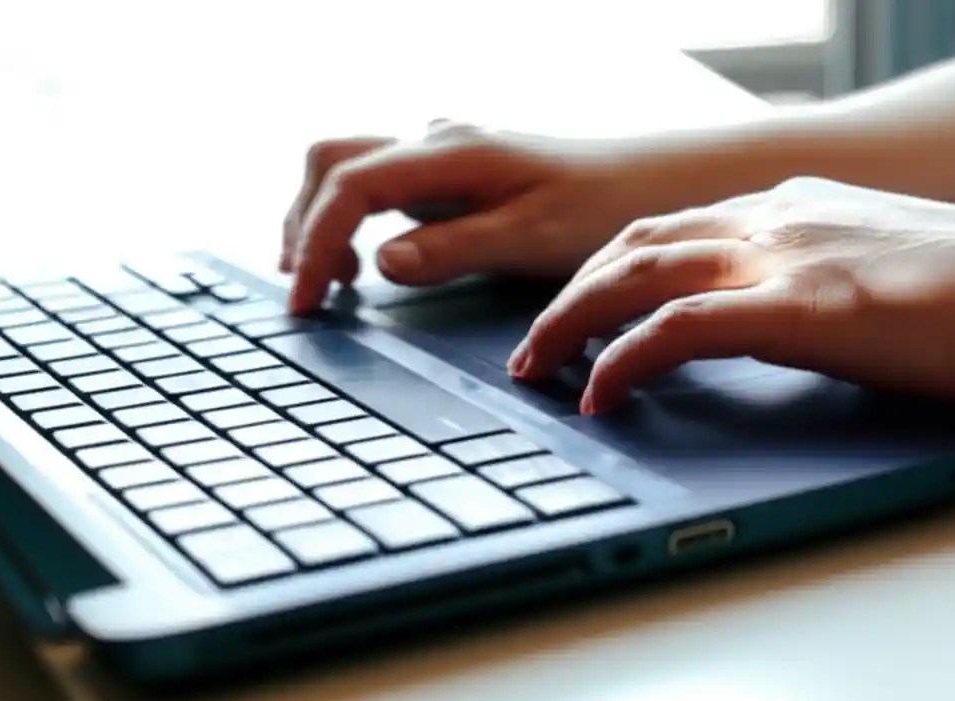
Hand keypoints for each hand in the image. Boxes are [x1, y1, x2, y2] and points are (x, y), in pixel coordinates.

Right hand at [282, 122, 696, 312]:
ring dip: (324, 218)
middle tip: (309, 292)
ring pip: (351, 168)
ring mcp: (442, 156)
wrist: (650, 182)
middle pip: (331, 161)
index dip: (316, 244)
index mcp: (449, 156)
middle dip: (305, 223)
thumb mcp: (530, 238)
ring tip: (333, 282)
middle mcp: (436, 144)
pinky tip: (372, 260)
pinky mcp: (454, 174)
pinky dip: (355, 218)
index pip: (349, 187)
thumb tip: (381, 261)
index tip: (306, 302)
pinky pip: (381, 183)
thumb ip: (453, 248)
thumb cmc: (601, 206)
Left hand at [508, 177, 954, 413]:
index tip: (587, 301)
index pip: (677, 228)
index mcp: (795, 208)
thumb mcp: (887, 268)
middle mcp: (773, 221)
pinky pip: (670, 332)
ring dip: (571, 321)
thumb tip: (811, 313)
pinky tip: (602, 396)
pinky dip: (623, 362)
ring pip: (633, 276)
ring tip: (539, 367)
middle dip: (572, 291)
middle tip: (538, 340)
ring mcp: (777, 258)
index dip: (616, 265)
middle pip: (633, 243)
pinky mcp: (789, 308)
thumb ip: (832, 277)